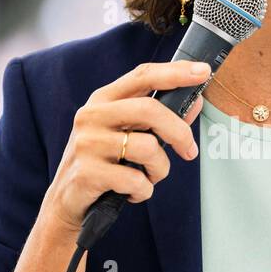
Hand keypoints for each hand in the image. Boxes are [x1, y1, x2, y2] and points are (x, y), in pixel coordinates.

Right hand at [41, 59, 208, 234]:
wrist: (67, 200)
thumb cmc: (103, 163)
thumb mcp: (127, 136)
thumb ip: (159, 120)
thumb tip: (195, 103)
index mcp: (103, 100)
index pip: (142, 76)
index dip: (175, 72)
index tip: (203, 71)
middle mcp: (91, 116)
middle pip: (149, 109)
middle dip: (179, 132)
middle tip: (190, 151)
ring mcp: (87, 143)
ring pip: (148, 148)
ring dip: (160, 169)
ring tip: (149, 178)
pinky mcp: (87, 172)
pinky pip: (136, 180)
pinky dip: (144, 191)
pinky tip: (133, 193)